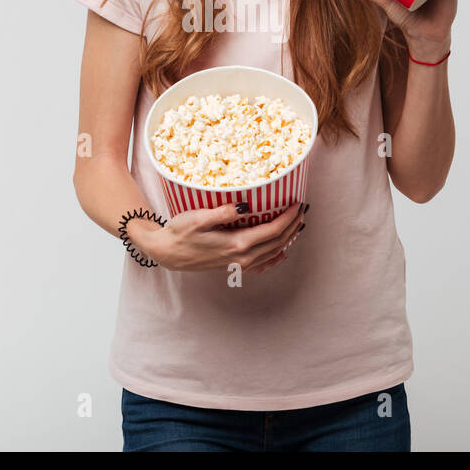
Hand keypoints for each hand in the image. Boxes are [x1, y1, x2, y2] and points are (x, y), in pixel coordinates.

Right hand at [136, 201, 307, 273]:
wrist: (167, 252)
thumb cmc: (180, 232)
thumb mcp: (198, 217)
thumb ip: (223, 212)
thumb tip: (246, 206)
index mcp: (237, 244)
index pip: (273, 230)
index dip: (289, 216)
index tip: (298, 203)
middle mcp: (242, 257)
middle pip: (278, 242)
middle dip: (294, 225)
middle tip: (303, 208)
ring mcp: (239, 264)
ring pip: (273, 252)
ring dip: (288, 238)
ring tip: (297, 224)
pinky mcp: (233, 267)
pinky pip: (263, 264)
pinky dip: (276, 256)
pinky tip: (281, 252)